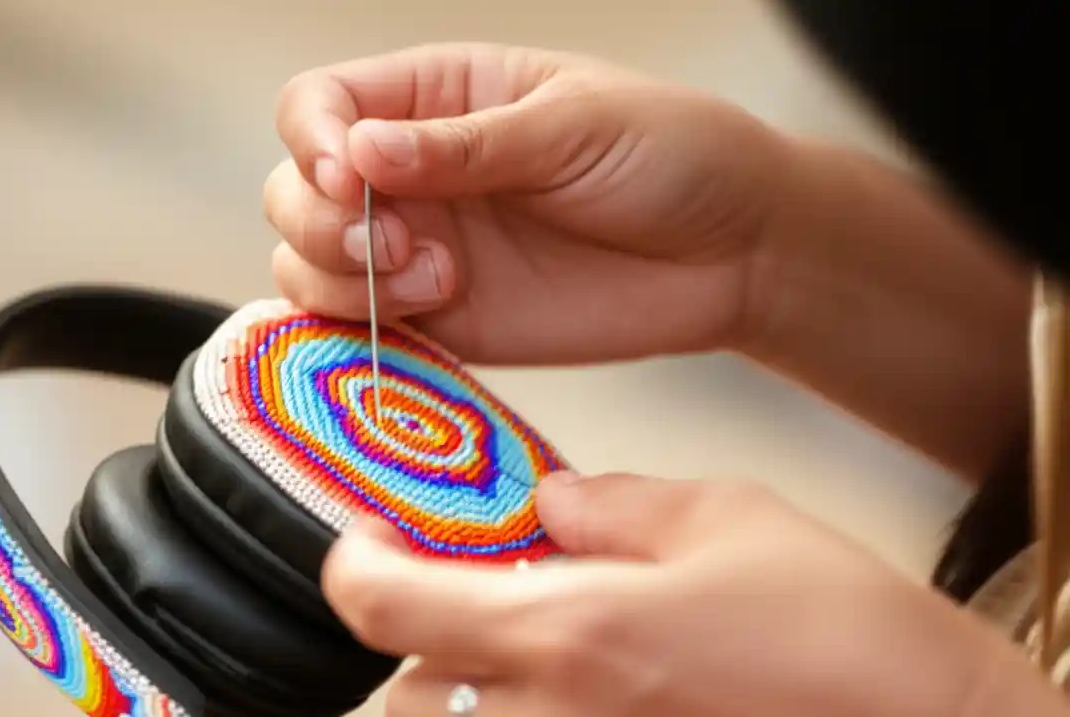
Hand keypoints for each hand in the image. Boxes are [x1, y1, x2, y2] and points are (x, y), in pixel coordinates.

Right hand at [264, 43, 787, 363]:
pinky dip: (361, 335)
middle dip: (322, 221)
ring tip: (437, 283)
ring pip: (310, 266)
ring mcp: (423, 251)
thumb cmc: (671, 155)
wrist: (735, 252)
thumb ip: (466, 144)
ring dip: (341, 279)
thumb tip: (360, 152)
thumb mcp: (573, 126)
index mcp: (439, 96)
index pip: (320, 103)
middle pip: (294, 191)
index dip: (313, 138)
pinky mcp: (446, 323)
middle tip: (402, 242)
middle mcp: (413, 174)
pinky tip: (425, 320)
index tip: (350, 175)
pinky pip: (364, 333)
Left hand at [322, 473, 1064, 715]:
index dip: (353, 569)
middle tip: (472, 599)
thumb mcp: (726, 518)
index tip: (364, 544)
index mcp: (566, 634)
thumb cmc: (844, 640)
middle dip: (424, 641)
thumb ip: (614, 505)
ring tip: (546, 656)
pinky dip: (532, 716)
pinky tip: (592, 694)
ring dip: (471, 692)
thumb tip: (553, 501)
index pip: (386, 609)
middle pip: (405, 693)